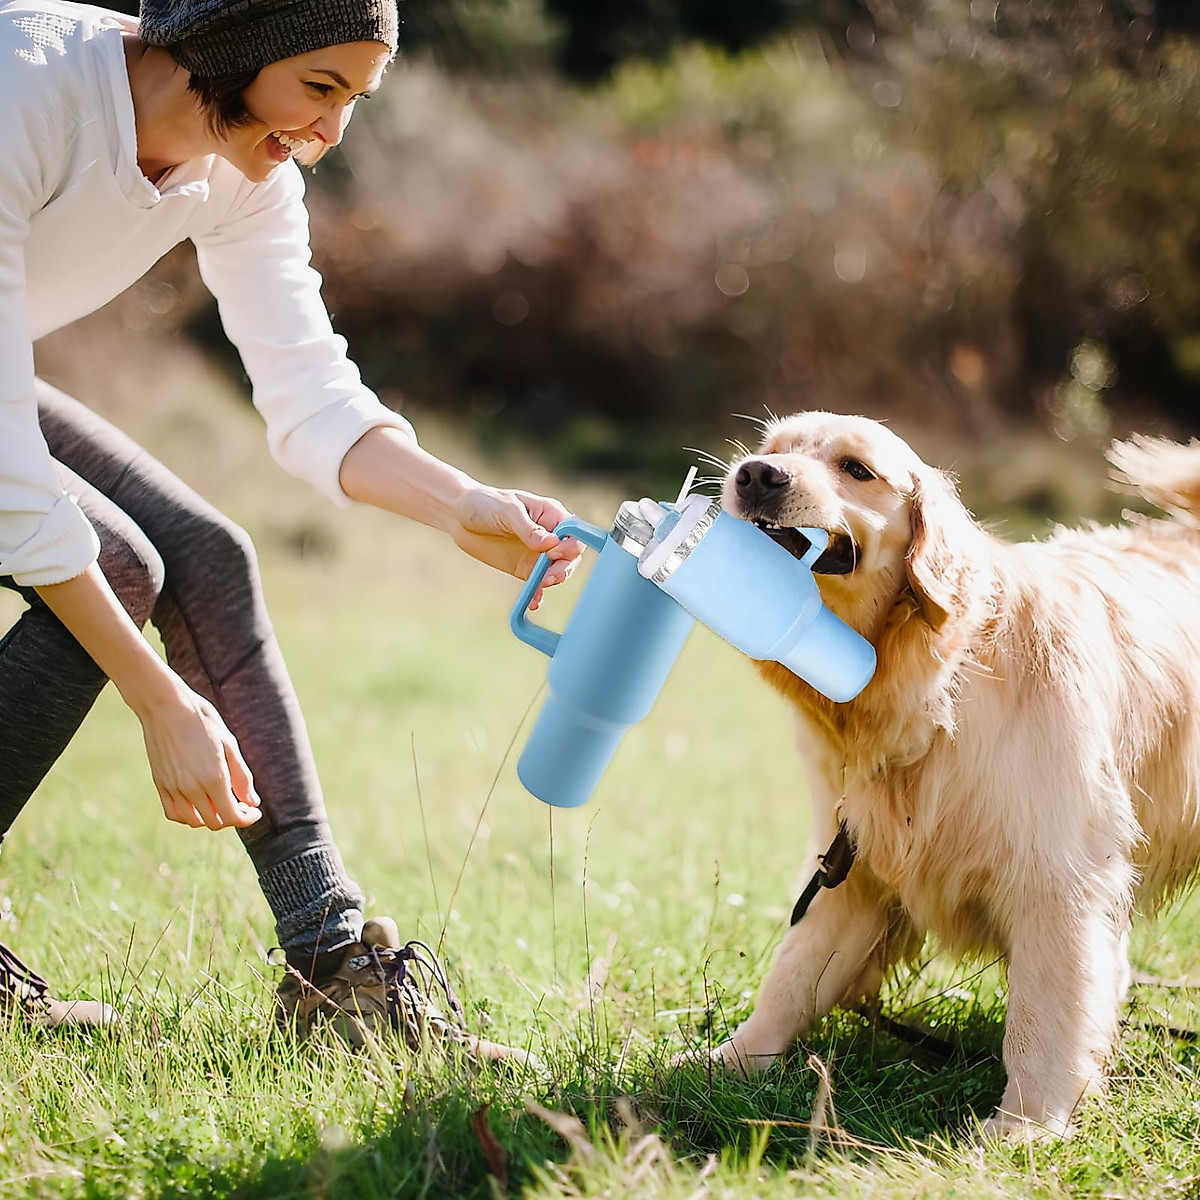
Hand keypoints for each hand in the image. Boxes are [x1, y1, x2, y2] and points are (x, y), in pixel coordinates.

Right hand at [135, 682, 262, 829]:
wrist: (166, 706)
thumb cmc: (202, 720)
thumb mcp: (229, 744)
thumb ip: (241, 777)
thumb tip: (253, 803)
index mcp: (214, 778)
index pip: (232, 816)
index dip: (247, 818)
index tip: (253, 811)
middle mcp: (192, 788)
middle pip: (215, 822)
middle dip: (231, 817)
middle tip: (240, 804)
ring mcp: (173, 788)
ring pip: (194, 821)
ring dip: (211, 818)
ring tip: (220, 802)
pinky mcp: (160, 785)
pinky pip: (174, 813)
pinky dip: (188, 816)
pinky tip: (198, 804)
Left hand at [451, 487, 582, 609]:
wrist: (459, 516)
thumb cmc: (485, 503)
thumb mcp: (508, 511)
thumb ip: (528, 529)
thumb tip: (549, 543)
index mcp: (551, 515)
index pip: (574, 533)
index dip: (570, 545)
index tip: (554, 551)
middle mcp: (549, 535)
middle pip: (570, 556)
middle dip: (564, 567)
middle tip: (549, 576)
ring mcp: (538, 554)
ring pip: (557, 572)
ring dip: (553, 581)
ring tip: (542, 586)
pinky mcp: (525, 569)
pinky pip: (537, 584)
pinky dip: (537, 594)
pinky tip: (533, 602)